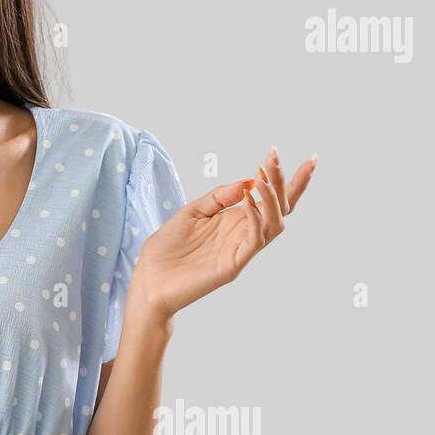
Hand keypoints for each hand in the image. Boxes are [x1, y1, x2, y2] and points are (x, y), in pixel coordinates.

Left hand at [128, 145, 316, 320]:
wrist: (149, 282)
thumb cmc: (167, 249)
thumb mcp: (191, 213)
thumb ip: (217, 198)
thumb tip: (246, 181)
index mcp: (234, 221)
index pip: (268, 199)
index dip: (283, 179)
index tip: (284, 153)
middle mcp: (242, 234)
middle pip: (279, 209)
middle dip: (286, 183)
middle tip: (277, 157)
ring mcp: (240, 250)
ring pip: (274, 225)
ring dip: (272, 199)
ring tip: (264, 177)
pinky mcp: (233, 265)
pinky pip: (254, 241)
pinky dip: (256, 219)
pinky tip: (248, 202)